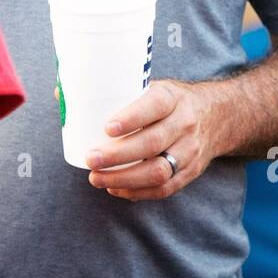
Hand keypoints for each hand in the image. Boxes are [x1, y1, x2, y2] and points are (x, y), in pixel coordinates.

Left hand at [84, 80, 217, 200]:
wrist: (217, 116)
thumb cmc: (170, 101)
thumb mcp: (151, 85)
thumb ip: (112, 91)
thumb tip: (60, 94)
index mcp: (172, 97)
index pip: (154, 106)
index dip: (131, 118)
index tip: (107, 128)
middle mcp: (184, 123)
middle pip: (152, 143)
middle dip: (118, 155)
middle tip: (91, 159)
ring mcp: (189, 151)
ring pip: (159, 171)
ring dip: (125, 178)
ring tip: (96, 178)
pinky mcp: (190, 172)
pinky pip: (165, 188)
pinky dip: (137, 192)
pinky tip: (115, 188)